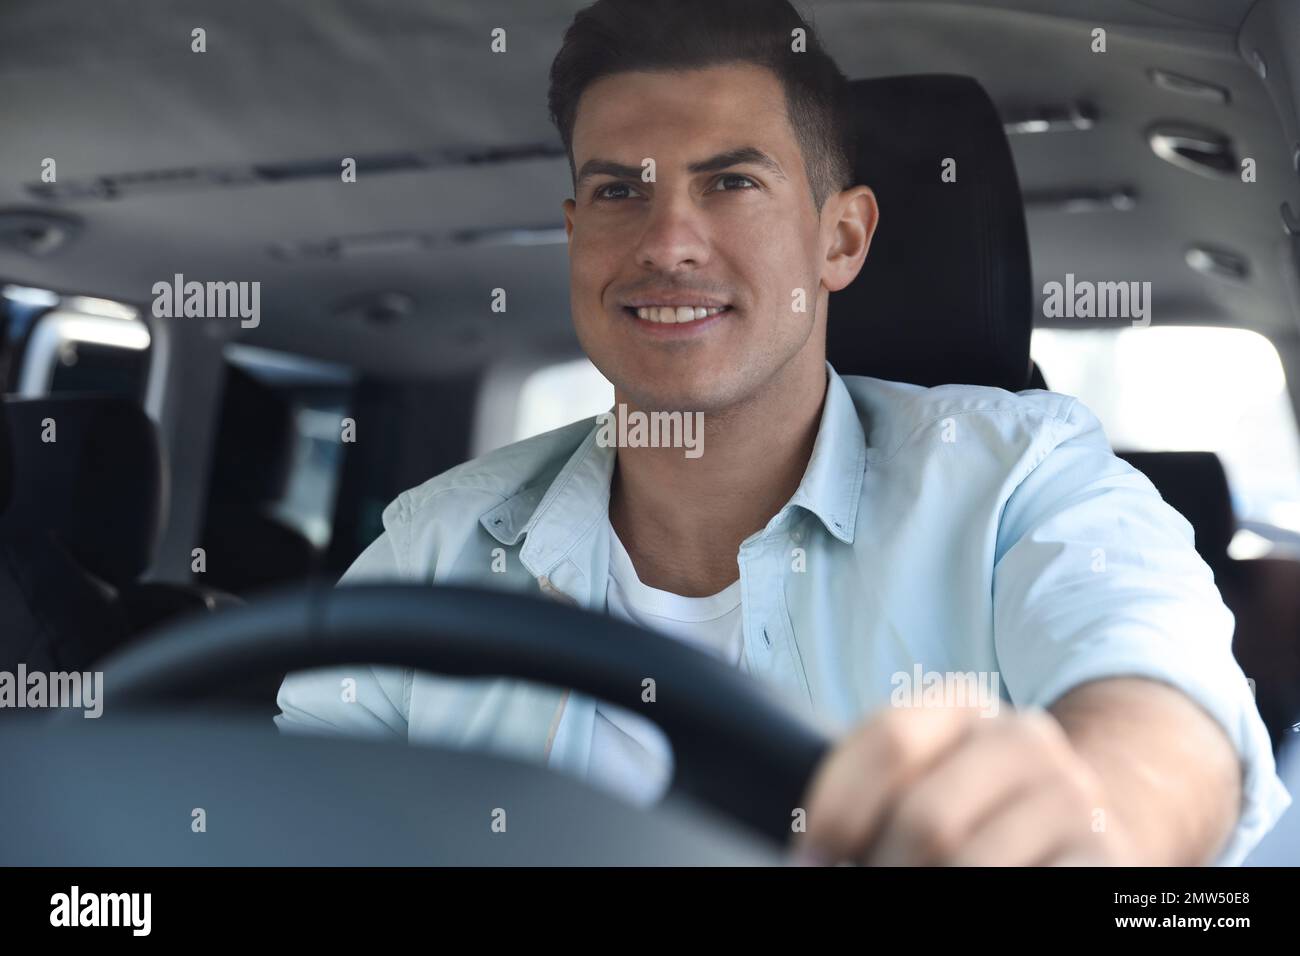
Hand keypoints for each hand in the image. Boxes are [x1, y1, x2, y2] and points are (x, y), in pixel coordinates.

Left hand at [795, 705, 1141, 864]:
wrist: (1088, 825)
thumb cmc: (974, 807)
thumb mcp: (927, 773)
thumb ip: (877, 787)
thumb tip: (815, 849)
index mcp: (964, 705)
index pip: (888, 740)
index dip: (836, 806)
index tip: (809, 853)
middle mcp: (1023, 737)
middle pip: (926, 818)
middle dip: (884, 868)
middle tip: (867, 882)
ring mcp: (1071, 795)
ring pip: (970, 865)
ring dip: (930, 892)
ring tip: (923, 892)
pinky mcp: (1106, 853)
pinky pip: (1025, 890)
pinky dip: (988, 903)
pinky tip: (978, 898)